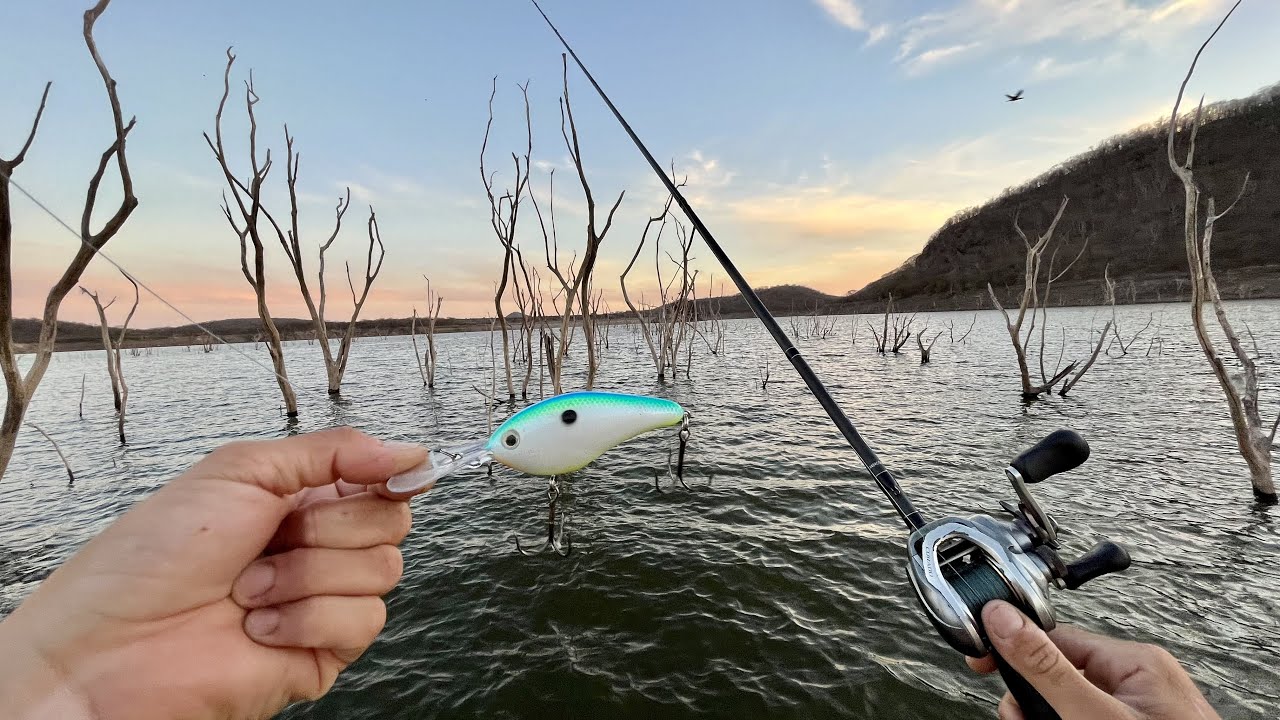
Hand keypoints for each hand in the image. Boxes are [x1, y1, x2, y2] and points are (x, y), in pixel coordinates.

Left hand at [0, 427, 431, 719]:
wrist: (111, 646)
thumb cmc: (152, 557)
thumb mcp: (242, 471)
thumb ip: (333, 452)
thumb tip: (411, 452)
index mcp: (300, 500)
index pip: (382, 479)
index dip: (392, 474)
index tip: (390, 474)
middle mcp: (317, 548)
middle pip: (393, 522)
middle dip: (333, 527)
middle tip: (275, 537)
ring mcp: (322, 602)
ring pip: (383, 572)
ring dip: (310, 575)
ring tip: (250, 590)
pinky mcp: (322, 653)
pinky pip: (362, 622)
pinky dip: (308, 619)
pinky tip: (258, 626)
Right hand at [967, 600, 1220, 719]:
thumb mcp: (1089, 714)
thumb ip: (1045, 668)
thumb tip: (1005, 619)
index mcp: (1136, 663)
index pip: (1058, 640)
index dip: (1017, 654)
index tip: (983, 665)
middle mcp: (1142, 682)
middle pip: (1062, 675)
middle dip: (1033, 700)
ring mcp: (1142, 711)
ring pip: (1073, 703)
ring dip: (1047, 716)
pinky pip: (1090, 718)